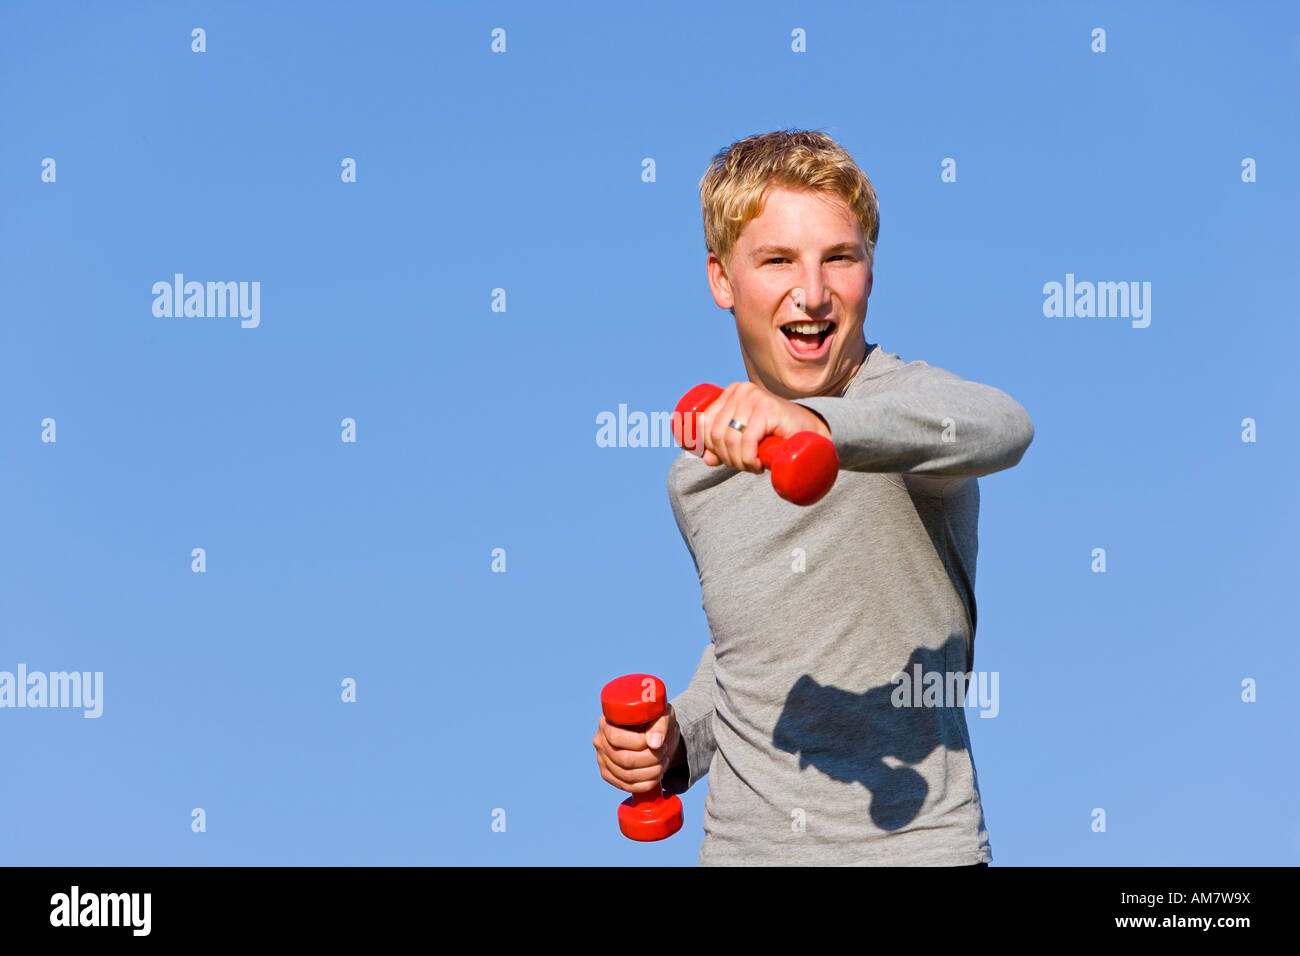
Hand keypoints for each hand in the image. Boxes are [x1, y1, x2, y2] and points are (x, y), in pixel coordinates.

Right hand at [593, 704, 680, 794]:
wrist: (652, 733)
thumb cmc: (655, 720)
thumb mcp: (661, 714)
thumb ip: (659, 725)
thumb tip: (654, 744)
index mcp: (607, 722)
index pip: (617, 738)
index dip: (640, 743)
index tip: (658, 743)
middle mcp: (600, 741)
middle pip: (623, 759)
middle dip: (650, 759)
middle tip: (664, 753)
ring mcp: (602, 760)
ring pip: (626, 775)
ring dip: (651, 772)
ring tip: (663, 762)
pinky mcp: (608, 775)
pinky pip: (626, 786)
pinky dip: (646, 784)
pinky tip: (657, 775)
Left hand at [694, 381, 831, 473]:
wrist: (811, 432)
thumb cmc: (776, 436)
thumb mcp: (745, 438)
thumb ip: (724, 446)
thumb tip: (705, 459)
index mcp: (730, 393)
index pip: (703, 423)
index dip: (708, 447)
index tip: (722, 460)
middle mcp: (740, 390)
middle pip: (715, 433)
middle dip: (726, 458)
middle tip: (744, 466)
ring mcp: (754, 396)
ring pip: (730, 438)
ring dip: (738, 462)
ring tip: (752, 467)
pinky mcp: (768, 407)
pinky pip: (747, 439)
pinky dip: (748, 458)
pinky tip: (757, 465)